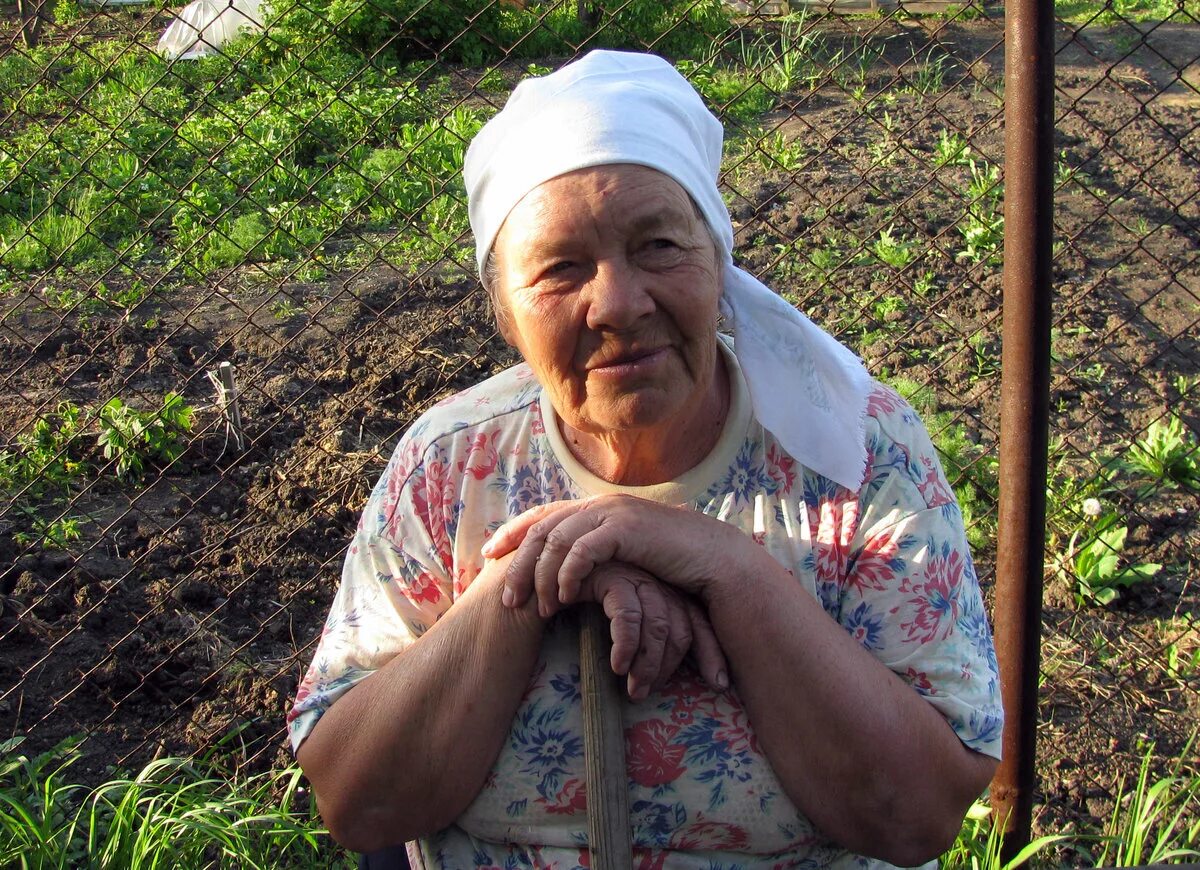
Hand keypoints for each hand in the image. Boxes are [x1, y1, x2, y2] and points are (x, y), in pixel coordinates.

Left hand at [484, 495, 736, 618]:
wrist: (712, 559)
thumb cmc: (670, 564)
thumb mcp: (625, 556)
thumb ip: (597, 555)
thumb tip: (565, 571)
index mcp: (595, 508)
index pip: (541, 516)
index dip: (512, 533)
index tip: (489, 555)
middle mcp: (599, 505)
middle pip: (541, 530)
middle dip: (518, 564)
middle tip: (507, 598)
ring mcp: (612, 513)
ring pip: (556, 541)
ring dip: (541, 577)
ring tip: (536, 608)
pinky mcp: (624, 528)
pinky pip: (582, 551)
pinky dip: (568, 575)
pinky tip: (565, 598)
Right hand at [577, 561, 727, 697]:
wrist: (546, 586)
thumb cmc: (580, 611)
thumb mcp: (617, 628)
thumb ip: (641, 643)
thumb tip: (659, 679)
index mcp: (665, 590)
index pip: (696, 622)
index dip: (711, 652)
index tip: (719, 684)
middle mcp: (655, 582)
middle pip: (679, 628)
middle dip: (666, 667)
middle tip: (646, 693)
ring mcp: (635, 577)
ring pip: (657, 625)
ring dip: (647, 664)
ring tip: (633, 690)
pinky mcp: (612, 576)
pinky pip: (628, 615)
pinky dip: (625, 645)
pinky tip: (617, 667)